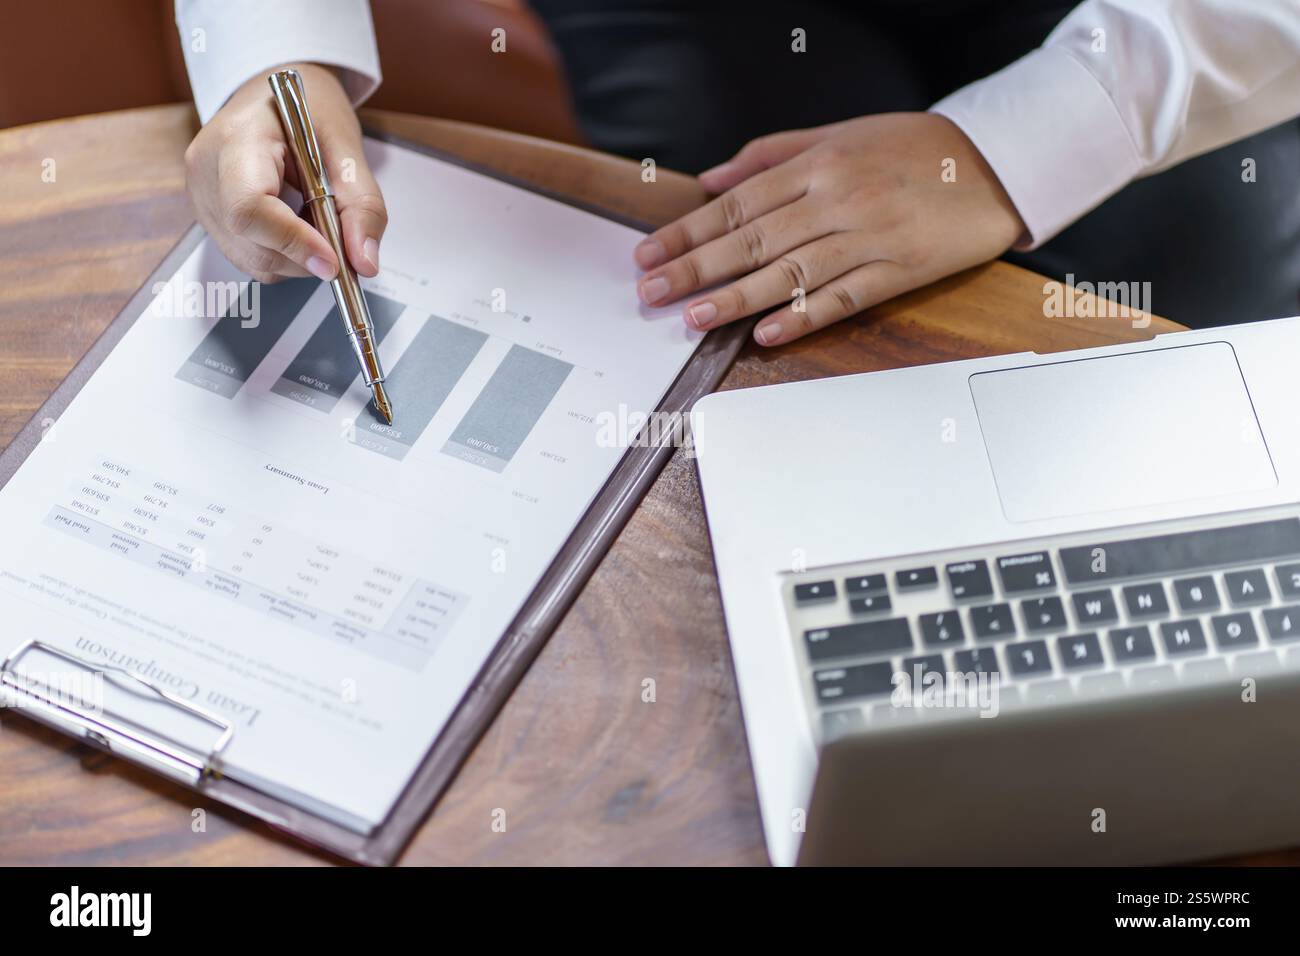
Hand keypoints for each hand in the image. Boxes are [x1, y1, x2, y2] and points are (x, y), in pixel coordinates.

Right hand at [183, 62, 386, 282]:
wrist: (276, 95)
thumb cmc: (308, 108)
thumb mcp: (347, 145)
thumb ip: (362, 205)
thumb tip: (365, 264)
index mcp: (238, 140)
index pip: (250, 208)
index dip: (293, 242)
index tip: (334, 261)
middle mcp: (206, 171)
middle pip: (253, 244)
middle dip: (306, 256)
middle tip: (340, 236)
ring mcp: (201, 197)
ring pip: (253, 261)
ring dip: (298, 259)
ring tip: (316, 219)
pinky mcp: (208, 216)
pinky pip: (249, 258)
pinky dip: (285, 256)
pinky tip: (298, 224)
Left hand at [633, 113, 1025, 344]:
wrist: (996, 161)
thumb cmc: (914, 148)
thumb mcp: (839, 134)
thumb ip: (773, 155)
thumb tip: (713, 179)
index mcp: (818, 164)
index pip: (737, 203)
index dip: (688, 231)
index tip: (650, 254)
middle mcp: (836, 199)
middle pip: (752, 239)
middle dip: (695, 267)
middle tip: (651, 292)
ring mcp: (868, 237)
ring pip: (790, 272)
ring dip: (736, 298)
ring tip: (693, 317)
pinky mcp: (898, 270)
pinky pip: (843, 297)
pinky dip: (804, 317)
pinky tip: (767, 334)